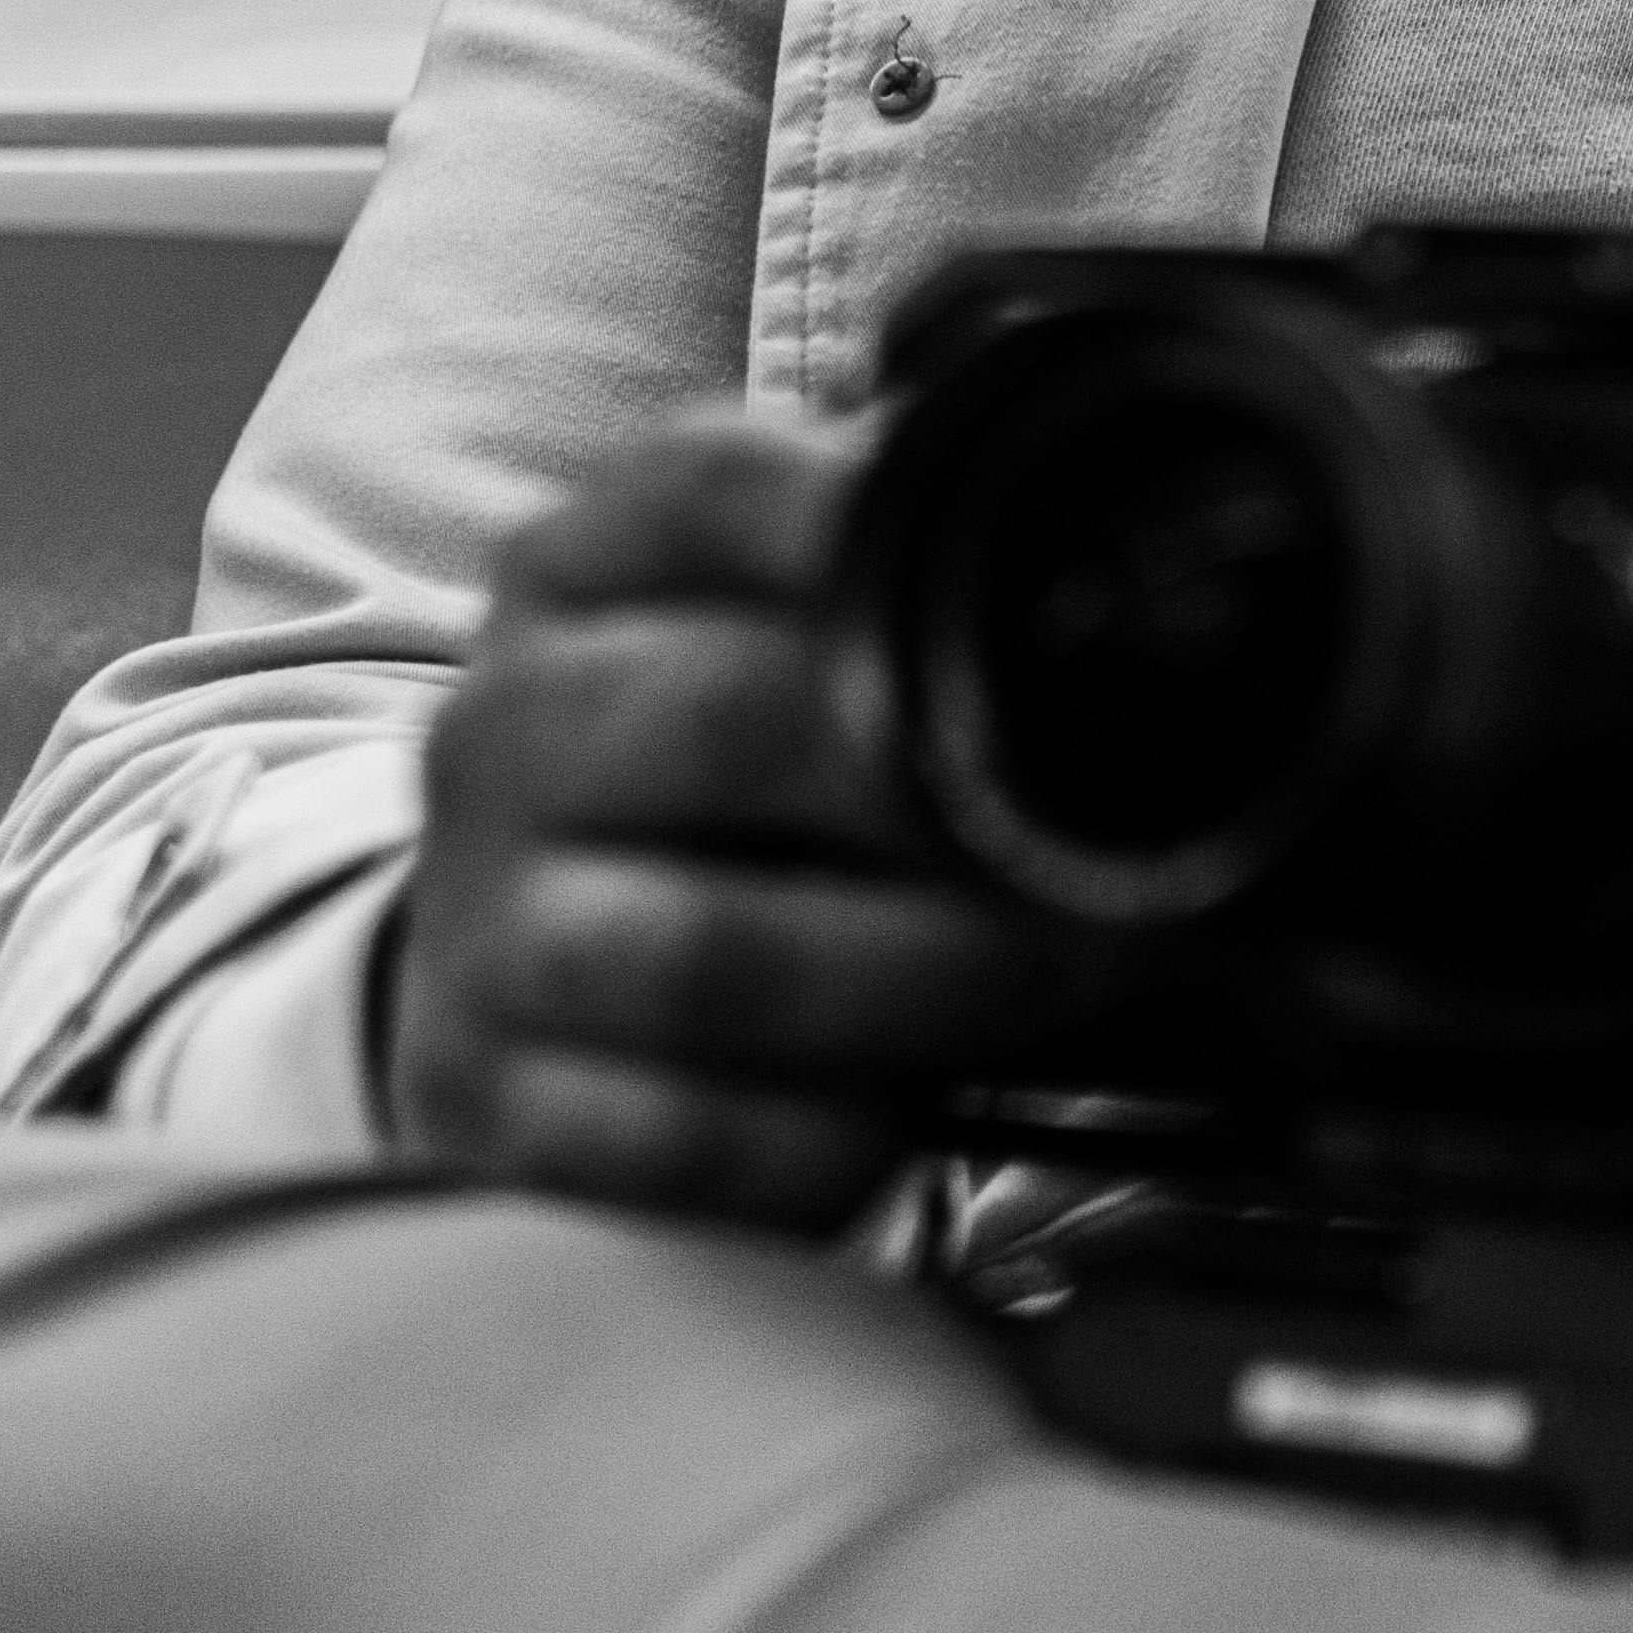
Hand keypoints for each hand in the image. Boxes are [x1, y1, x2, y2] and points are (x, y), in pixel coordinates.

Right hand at [386, 414, 1074, 1230]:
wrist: (530, 968)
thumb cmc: (736, 791)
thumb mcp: (788, 642)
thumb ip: (924, 580)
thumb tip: (1152, 541)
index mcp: (580, 574)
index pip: (711, 488)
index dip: (869, 518)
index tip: (1038, 566)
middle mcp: (504, 731)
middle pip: (728, 724)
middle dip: (952, 797)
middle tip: (1129, 848)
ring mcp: (480, 922)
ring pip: (711, 956)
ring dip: (928, 982)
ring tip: (1074, 983)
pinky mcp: (489, 1100)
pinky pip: (678, 1140)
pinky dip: (828, 1143)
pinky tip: (921, 1123)